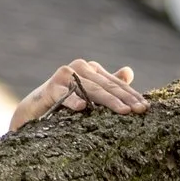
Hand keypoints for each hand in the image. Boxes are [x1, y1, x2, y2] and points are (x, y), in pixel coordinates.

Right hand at [9, 59, 145, 130]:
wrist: (34, 109)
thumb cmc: (64, 102)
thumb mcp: (88, 93)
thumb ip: (107, 83)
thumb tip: (128, 71)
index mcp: (91, 69)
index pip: (115, 83)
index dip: (131, 95)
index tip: (145, 108)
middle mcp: (79, 68)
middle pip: (106, 86)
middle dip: (125, 99)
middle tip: (140, 110)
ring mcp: (64, 76)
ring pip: (91, 90)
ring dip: (108, 101)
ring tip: (123, 111)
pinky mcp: (50, 88)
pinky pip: (65, 95)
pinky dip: (73, 101)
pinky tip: (83, 108)